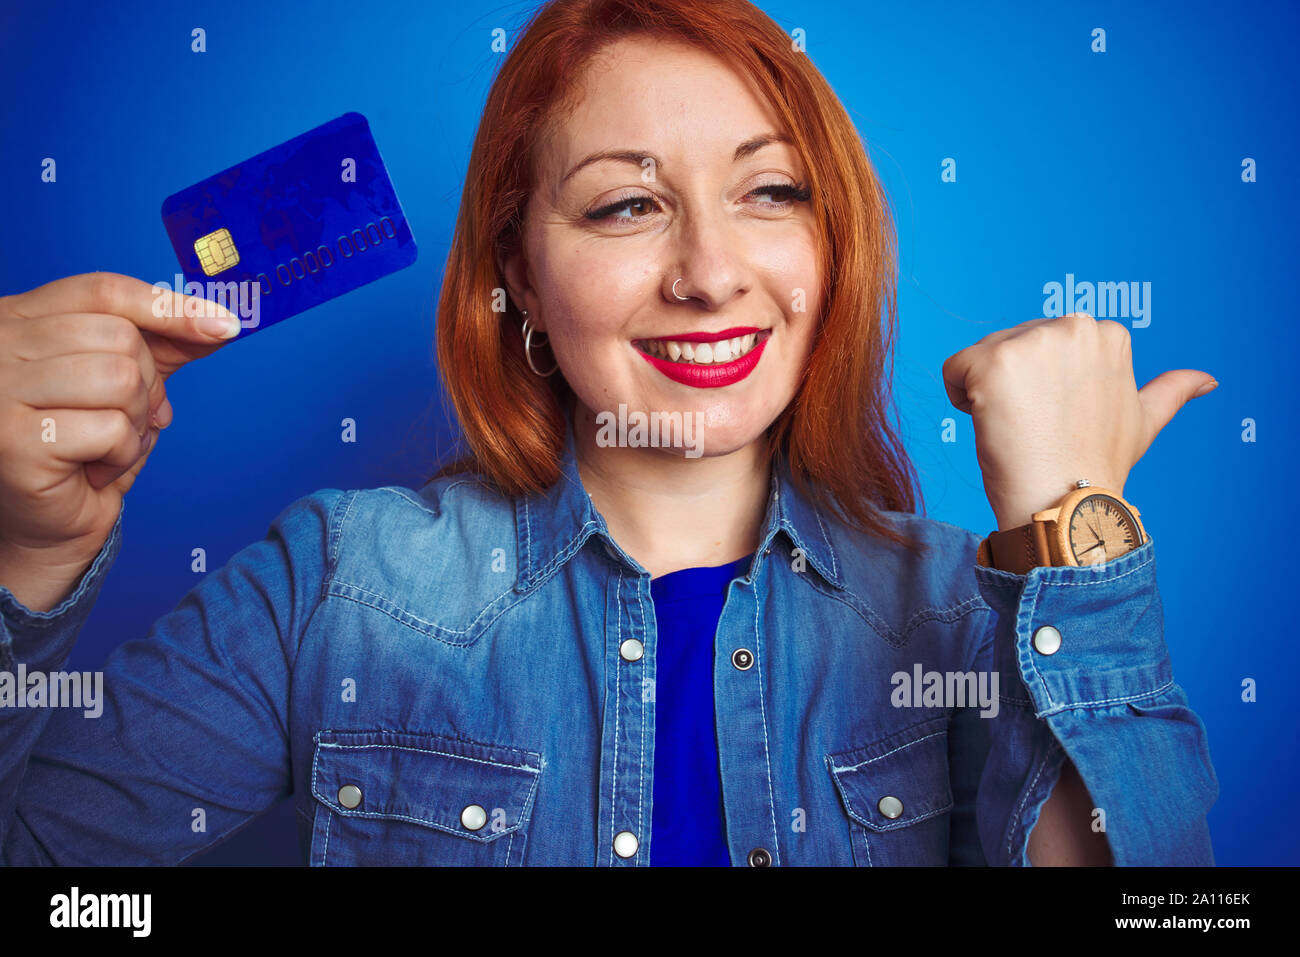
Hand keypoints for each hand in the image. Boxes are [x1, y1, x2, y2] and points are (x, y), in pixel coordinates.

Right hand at [0, 272, 240, 570]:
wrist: (47, 524)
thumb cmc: (81, 450)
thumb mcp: (124, 385)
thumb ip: (162, 347)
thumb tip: (220, 322)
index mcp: (20, 318)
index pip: (104, 291)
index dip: (170, 308)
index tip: (225, 327)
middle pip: (121, 337)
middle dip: (148, 386)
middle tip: (126, 422)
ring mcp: (0, 390)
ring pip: (120, 379)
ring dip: (135, 423)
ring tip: (107, 446)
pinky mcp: (14, 440)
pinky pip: (111, 429)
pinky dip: (121, 454)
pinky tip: (93, 470)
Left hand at [941, 312, 1216, 529]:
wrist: (1067, 503)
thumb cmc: (1098, 467)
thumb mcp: (1142, 422)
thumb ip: (1169, 392)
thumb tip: (1209, 380)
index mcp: (1107, 333)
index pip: (1042, 345)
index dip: (1042, 386)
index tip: (1060, 418)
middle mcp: (1074, 327)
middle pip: (1010, 346)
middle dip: (1014, 387)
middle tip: (1039, 428)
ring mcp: (1034, 342)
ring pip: (982, 358)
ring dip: (987, 394)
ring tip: (1021, 429)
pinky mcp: (993, 362)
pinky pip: (953, 370)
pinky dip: (959, 398)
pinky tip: (991, 424)